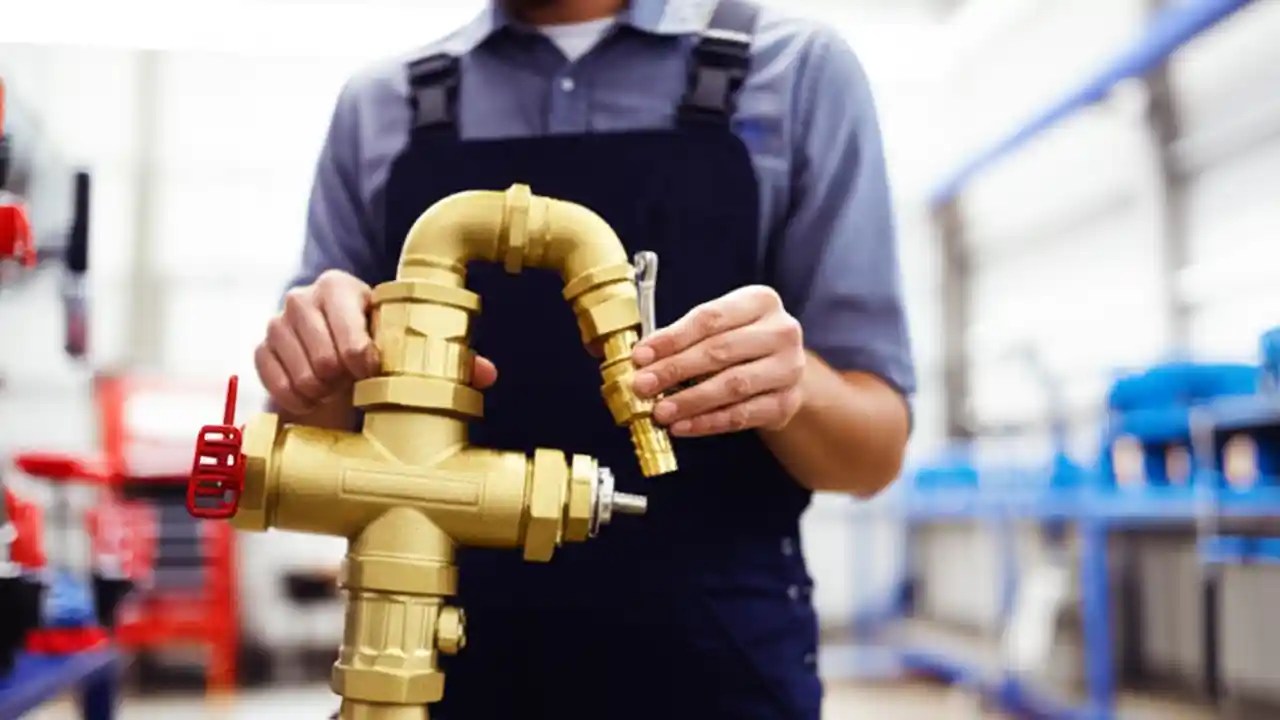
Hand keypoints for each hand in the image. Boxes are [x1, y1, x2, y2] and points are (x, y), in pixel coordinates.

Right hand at [255, 269, 496, 413]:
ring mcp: (277, 322)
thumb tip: (486, 373)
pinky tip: (312, 399)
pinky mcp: (261, 349)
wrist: (332, 369)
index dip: (363, 354)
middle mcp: (304, 297)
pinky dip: (298, 399)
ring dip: (323, 391)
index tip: (372, 371)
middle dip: (344, 378)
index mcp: (342, 286)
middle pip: (325, 353)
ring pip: (302, 372)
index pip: (349, 321)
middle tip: (354, 384)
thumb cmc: (378, 355)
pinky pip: (276, 382)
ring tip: (337, 390)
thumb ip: (449, 360)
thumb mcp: (407, 352)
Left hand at [630, 286, 805, 436]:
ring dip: (691, 400)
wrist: (781, 371)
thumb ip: (683, 336)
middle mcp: (781, 331)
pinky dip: (708, 423)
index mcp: (760, 301)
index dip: (672, 338)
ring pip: (733, 385)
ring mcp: (788, 368)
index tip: (640, 356)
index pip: (710, 318)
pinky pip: (742, 415)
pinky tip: (683, 426)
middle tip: (643, 386)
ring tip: (660, 411)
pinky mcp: (787, 403)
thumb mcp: (718, 327)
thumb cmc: (740, 343)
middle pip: (720, 350)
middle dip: (675, 369)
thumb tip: (641, 358)